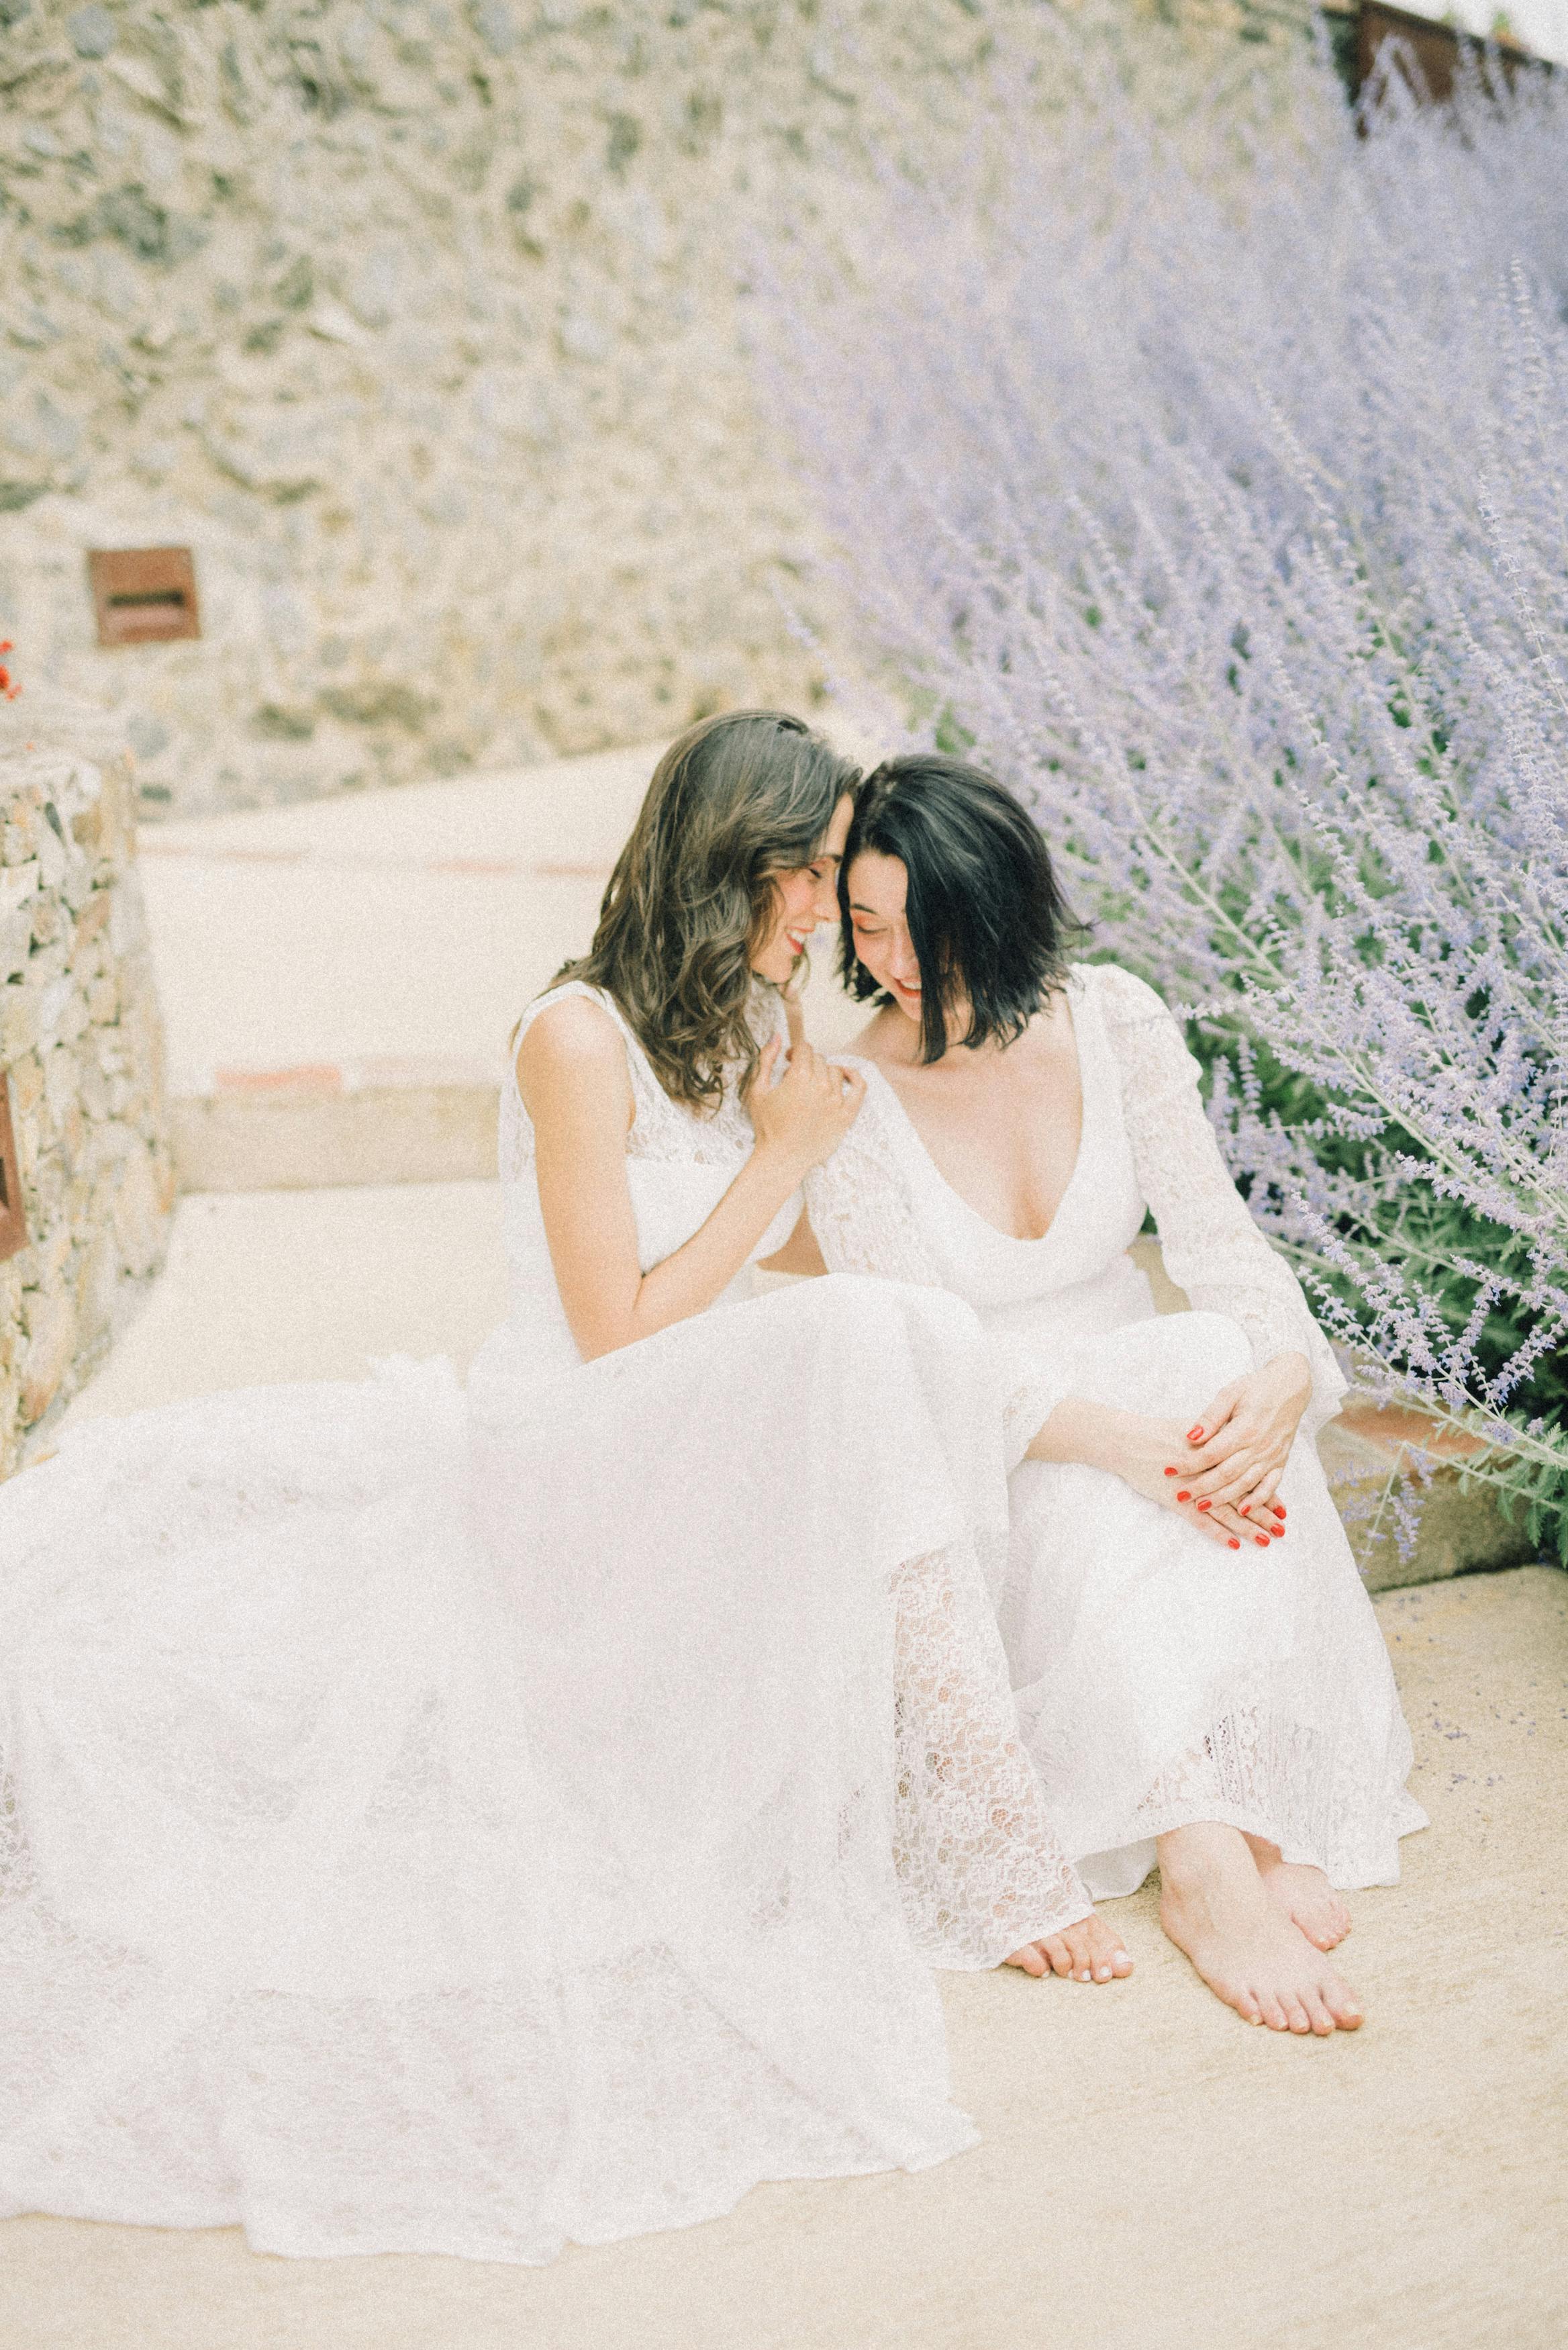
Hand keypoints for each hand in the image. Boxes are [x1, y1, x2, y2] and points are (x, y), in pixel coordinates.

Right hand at [744, 1034, 864, 1178]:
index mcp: (799, 1077)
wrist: (782, 1158)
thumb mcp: (758, 1090)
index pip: (805, 1049)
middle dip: (807, 1063)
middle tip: (797, 1077)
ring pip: (835, 1071)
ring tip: (813, 1085)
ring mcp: (836, 1100)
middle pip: (819, 1060)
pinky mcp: (847, 1115)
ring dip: (824, 1073)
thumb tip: (777, 1036)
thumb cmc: (767, 1126)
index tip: (789, 1061)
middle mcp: (821, 1086)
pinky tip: (846, 1074)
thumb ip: (766, 1059)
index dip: (795, 1052)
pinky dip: (854, 1076)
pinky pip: (859, 1087)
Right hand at [1104, 1411, 1273, 1551]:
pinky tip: (1232, 1544)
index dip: (1266, 1493)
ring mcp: (1193, 1488)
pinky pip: (1200, 1521)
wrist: (1128, 1440)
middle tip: (1282, 1530)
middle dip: (1264, 1514)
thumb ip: (1218, 1440)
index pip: (1248, 1476)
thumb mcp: (1194, 1430)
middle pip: (1242, 1496)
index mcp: (1216, 1453)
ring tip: (1266, 1540)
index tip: (1283, 1507)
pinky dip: (1217, 1533)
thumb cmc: (1159, 1432)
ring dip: (1247, 1527)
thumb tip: (1238, 1445)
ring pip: (1226, 1511)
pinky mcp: (1176, 1500)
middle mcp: (1209, 1472)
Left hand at [1170, 1353, 1311, 1532]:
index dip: (1189, 1464)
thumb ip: (1211, 1417)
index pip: (1211, 1453)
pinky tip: (1243, 1511)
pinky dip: (1258, 1500)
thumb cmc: (1256, 1387)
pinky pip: (1271, 1486)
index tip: (1168, 1470)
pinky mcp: (1281, 1461)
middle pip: (1226, 1474)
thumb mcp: (1230, 1393)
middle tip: (1179, 1495)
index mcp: (1244, 1429)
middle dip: (1201, 1487)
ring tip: (1201, 1506)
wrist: (1290, 1387)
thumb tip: (1191, 1436)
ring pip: (1245, 1484)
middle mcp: (1259, 1446)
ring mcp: (1271, 1456)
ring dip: (1223, 1498)